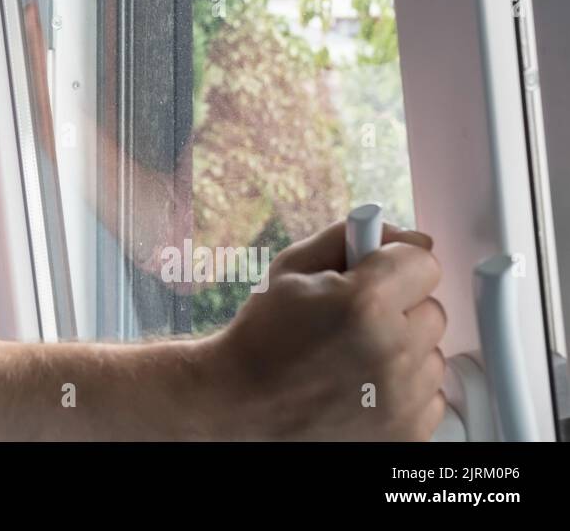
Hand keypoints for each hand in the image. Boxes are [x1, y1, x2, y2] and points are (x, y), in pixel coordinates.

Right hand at [200, 219, 447, 439]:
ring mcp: (402, 399)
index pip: (424, 263)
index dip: (395, 267)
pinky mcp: (407, 434)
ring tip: (353, 359)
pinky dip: (403, 392)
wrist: (240, 404)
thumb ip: (350, 238)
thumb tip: (410, 238)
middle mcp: (392, 351)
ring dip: (403, 354)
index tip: (376, 279)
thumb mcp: (292, 268)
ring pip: (432, 357)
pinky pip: (430, 398)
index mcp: (365, 302)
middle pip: (431, 312)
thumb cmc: (264, 335)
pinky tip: (362, 389)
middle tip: (354, 322)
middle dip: (399, 311)